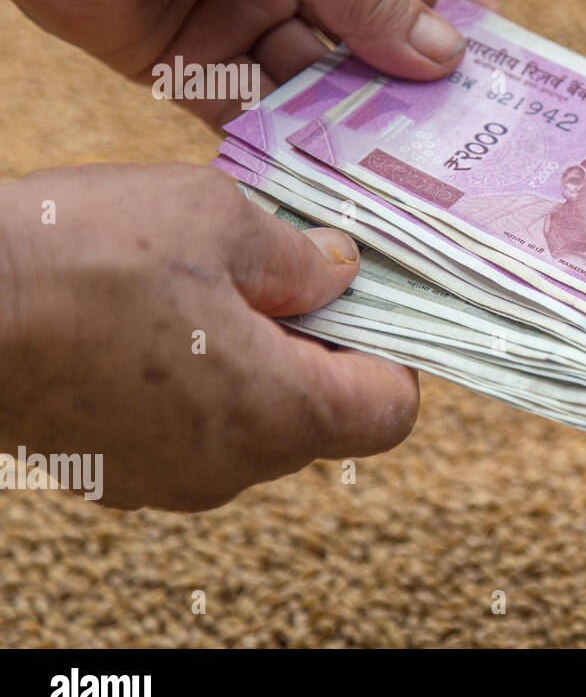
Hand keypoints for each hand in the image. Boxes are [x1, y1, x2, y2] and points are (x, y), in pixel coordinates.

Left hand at [0, 0, 493, 127]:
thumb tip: (444, 57)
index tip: (490, 58)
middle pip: (377, 23)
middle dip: (414, 73)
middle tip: (459, 130)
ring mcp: (248, 8)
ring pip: (327, 75)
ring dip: (362, 115)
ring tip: (408, 161)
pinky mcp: (199, 62)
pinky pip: (263, 110)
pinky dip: (297, 139)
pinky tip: (336, 169)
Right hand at [0, 163, 418, 510]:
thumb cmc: (80, 259)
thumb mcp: (216, 220)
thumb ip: (299, 253)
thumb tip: (343, 269)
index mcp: (277, 414)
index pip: (390, 408)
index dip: (395, 347)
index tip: (368, 296)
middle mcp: (232, 466)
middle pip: (324, 414)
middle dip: (321, 341)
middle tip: (289, 269)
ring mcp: (168, 476)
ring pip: (256, 419)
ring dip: (257, 354)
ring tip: (213, 282)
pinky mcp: (117, 468)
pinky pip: (193, 425)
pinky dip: (199, 376)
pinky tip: (159, 315)